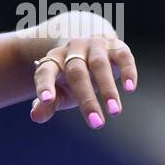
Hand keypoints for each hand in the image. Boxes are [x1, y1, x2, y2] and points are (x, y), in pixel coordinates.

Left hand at [26, 12, 137, 128]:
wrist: (88, 41)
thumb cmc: (69, 76)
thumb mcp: (58, 91)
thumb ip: (46, 105)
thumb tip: (35, 117)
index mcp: (53, 60)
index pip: (45, 72)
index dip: (44, 85)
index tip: (46, 100)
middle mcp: (73, 49)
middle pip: (77, 73)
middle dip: (86, 99)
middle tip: (97, 123)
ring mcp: (95, 45)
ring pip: (99, 65)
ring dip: (108, 89)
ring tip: (114, 111)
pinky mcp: (116, 46)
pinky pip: (123, 56)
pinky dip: (127, 71)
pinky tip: (129, 88)